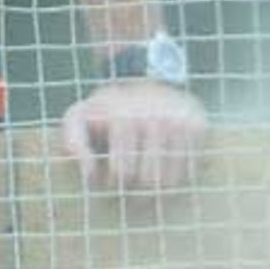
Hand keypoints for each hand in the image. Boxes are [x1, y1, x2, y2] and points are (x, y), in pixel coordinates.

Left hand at [62, 80, 207, 190]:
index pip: (121, 173)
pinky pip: (190, 171)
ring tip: (143, 188)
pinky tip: (163, 171)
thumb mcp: (79, 117)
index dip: (112, 184)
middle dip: (134, 191)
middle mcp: (154, 118)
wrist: (145, 76)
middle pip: (147, 181)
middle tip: (128, 190)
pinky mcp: (198, 127)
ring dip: (155, 192)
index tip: (107, 181)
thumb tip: (88, 174)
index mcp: (122, 117)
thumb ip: (71, 142)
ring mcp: (179, 123)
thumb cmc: (107, 108)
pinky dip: (176, 179)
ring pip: (170, 181)